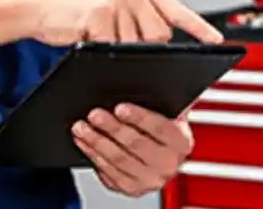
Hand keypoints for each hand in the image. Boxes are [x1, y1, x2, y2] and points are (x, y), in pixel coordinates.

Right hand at [32, 0, 222, 45]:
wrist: (37, 6)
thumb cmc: (73, 11)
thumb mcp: (109, 6)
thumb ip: (135, 18)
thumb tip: (157, 46)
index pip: (175, 9)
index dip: (198, 27)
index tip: (217, 40)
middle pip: (159, 36)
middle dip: (146, 50)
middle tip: (119, 44)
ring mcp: (116, 1)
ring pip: (137, 45)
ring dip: (120, 51)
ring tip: (98, 37)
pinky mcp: (99, 14)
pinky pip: (113, 48)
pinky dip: (102, 52)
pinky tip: (89, 40)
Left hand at [72, 103, 193, 196]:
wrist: (161, 155)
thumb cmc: (161, 126)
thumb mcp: (167, 110)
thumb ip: (160, 96)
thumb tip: (142, 75)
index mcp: (181, 141)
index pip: (160, 127)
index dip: (139, 117)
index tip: (120, 107)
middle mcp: (169, 164)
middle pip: (136, 144)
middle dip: (111, 127)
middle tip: (94, 114)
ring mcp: (150, 179)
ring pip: (119, 160)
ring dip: (96, 141)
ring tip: (82, 127)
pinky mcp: (132, 187)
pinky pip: (108, 172)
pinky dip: (93, 155)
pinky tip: (84, 142)